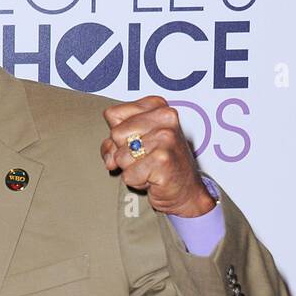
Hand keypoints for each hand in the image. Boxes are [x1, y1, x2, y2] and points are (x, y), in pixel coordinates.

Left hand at [100, 95, 213, 217]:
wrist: (185, 189)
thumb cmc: (160, 164)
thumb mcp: (134, 144)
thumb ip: (114, 142)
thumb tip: (110, 158)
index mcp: (156, 105)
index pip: (112, 114)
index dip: (117, 135)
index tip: (134, 143)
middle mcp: (165, 117)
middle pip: (115, 134)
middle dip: (123, 153)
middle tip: (144, 158)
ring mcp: (165, 137)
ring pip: (120, 157)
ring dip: (131, 169)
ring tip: (149, 168)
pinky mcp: (162, 158)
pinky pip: (128, 175)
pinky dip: (136, 181)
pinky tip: (153, 178)